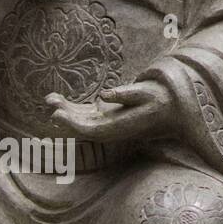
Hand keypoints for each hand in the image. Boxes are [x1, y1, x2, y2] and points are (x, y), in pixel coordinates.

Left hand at [48, 80, 174, 143]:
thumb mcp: (147, 93)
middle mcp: (111, 129)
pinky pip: (85, 115)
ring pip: (81, 120)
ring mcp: (107, 123)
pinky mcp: (106, 116)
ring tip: (50, 98)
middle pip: (81, 127)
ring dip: (65, 111)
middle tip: (51, 102)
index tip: (57, 114)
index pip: (90, 130)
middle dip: (64, 117)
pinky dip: (72, 109)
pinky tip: (60, 101)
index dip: (71, 124)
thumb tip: (103, 94)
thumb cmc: (161, 99)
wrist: (172, 108)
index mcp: (119, 127)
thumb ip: (125, 94)